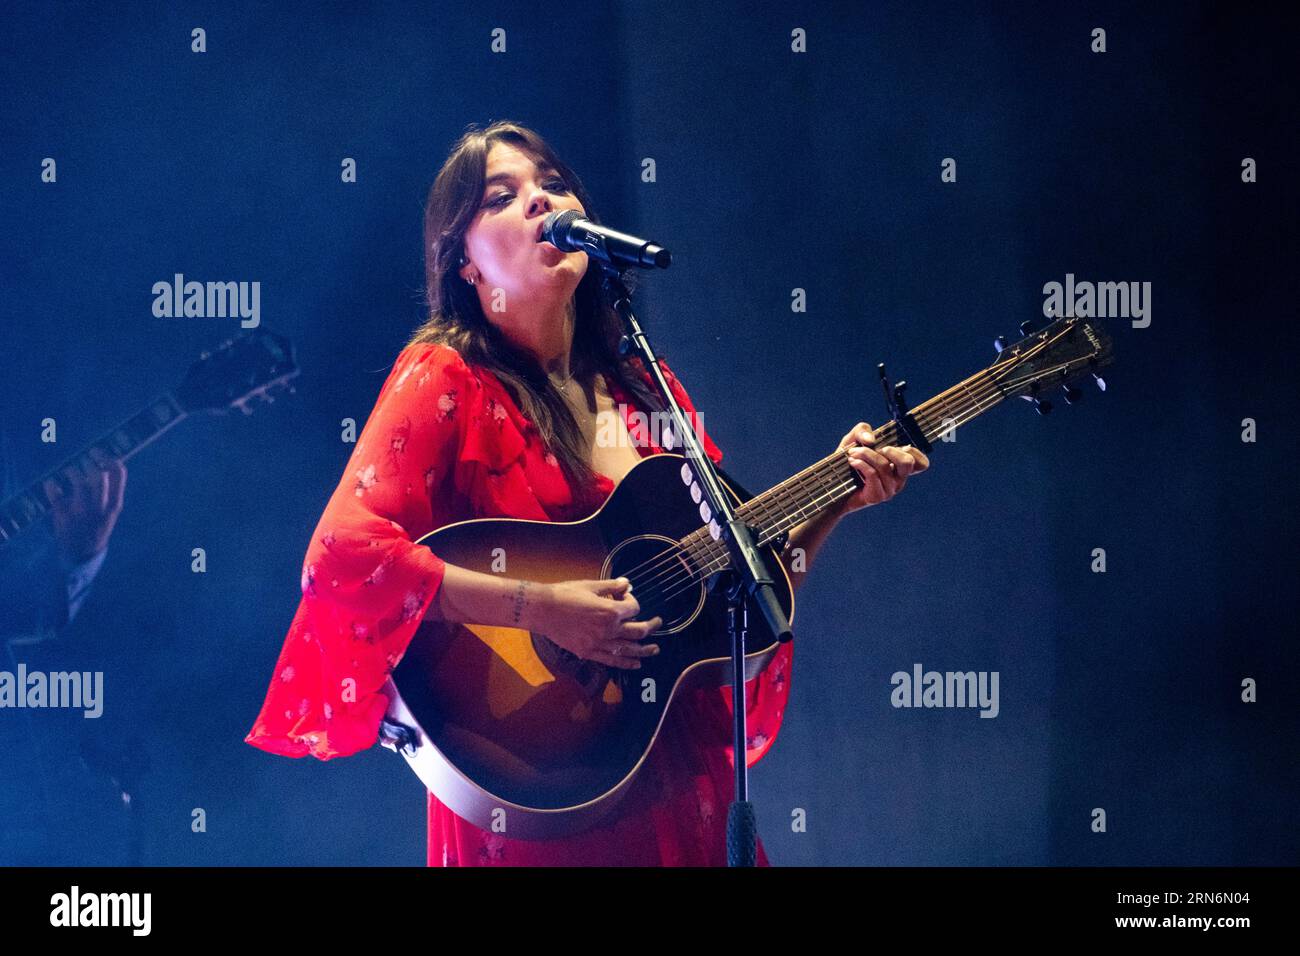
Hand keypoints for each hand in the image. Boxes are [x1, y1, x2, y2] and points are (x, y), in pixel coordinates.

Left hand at [45, 458, 126, 563]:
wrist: (83, 554)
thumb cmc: (97, 528)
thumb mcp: (110, 513)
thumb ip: (109, 493)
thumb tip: (103, 465)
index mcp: (114, 505)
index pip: (119, 474)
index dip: (108, 458)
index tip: (99, 452)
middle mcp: (101, 507)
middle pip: (99, 476)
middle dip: (89, 462)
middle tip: (84, 457)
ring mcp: (83, 512)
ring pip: (80, 483)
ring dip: (72, 471)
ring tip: (69, 470)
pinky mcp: (65, 517)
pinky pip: (56, 496)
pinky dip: (51, 487)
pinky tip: (50, 484)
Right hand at [527, 577, 662, 669]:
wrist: (542, 610)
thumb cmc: (565, 594)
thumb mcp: (591, 585)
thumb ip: (612, 586)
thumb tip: (627, 583)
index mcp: (610, 611)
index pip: (633, 608)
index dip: (632, 600)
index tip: (624, 595)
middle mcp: (608, 630)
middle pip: (637, 631)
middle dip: (650, 626)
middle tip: (657, 623)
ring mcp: (598, 644)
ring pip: (628, 649)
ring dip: (644, 649)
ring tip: (654, 649)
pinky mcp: (588, 652)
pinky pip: (612, 661)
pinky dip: (626, 663)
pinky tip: (636, 664)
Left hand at [835, 422, 928, 515]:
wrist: (832, 487)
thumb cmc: (847, 462)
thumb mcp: (853, 440)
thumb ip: (862, 431)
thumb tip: (871, 440)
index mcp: (900, 468)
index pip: (921, 463)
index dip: (912, 451)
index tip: (890, 446)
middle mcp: (898, 480)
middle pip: (908, 462)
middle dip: (889, 449)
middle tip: (873, 448)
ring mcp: (889, 490)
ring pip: (884, 465)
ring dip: (865, 454)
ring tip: (852, 453)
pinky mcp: (877, 496)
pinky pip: (872, 474)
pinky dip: (860, 464)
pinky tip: (852, 461)